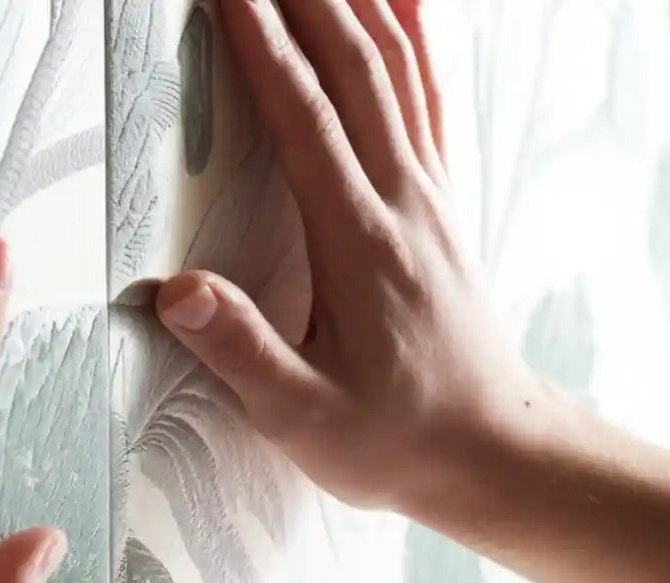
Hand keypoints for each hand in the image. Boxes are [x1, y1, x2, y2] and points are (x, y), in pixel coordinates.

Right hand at [156, 0, 539, 509]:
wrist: (491, 450)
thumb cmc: (398, 436)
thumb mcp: (305, 418)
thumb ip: (242, 352)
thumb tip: (178, 292)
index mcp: (358, 243)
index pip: (301, 117)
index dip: (260, 44)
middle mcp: (402, 201)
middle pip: (353, 68)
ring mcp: (430, 195)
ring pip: (397, 69)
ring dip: (356, 1)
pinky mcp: (442, 202)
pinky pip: (430, 98)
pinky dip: (416, 38)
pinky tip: (406, 3)